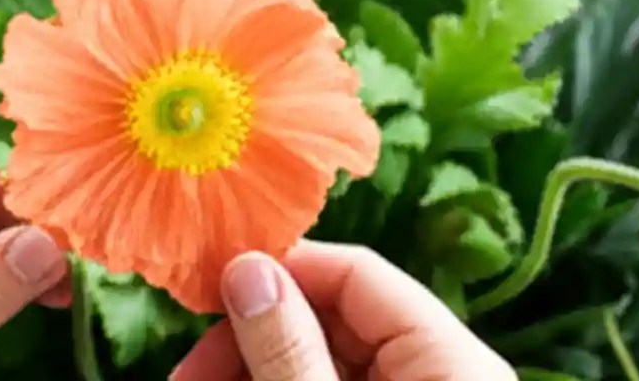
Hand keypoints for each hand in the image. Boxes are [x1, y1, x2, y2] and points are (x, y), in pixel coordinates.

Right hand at [173, 242, 514, 380]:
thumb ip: (290, 352)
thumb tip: (247, 268)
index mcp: (452, 360)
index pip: (357, 272)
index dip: (282, 269)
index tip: (210, 286)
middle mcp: (437, 373)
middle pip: (331, 320)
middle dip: (248, 338)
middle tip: (186, 371)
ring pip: (316, 362)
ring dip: (247, 371)